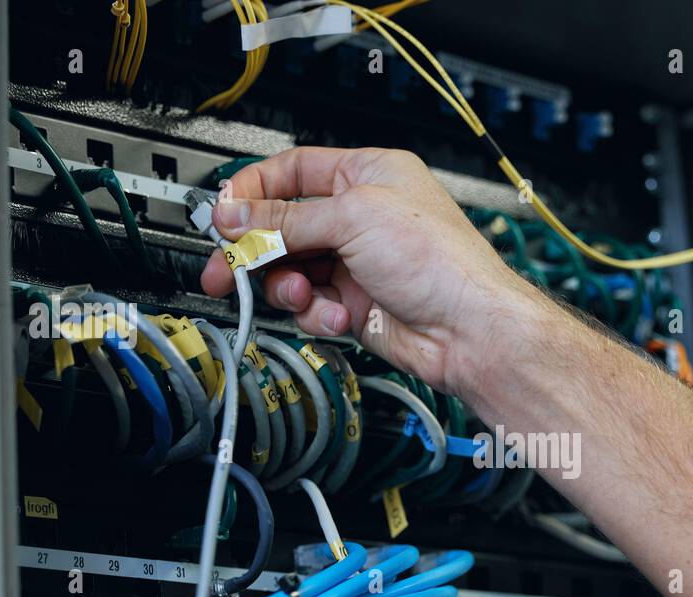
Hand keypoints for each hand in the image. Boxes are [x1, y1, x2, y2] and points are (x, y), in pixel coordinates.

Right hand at [199, 146, 543, 405]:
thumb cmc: (441, 262)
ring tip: (300, 293)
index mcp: (366, 175)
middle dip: (255, 248)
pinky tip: (334, 315)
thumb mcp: (354, 217)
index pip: (292, 171)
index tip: (224, 214)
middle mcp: (360, 216)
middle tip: (228, 266)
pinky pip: (310, 305)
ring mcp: (356, 263)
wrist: (469, 330)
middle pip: (282, 225)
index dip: (253, 191)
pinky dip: (314, 312)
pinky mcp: (354, 304)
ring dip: (287, 285)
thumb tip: (235, 214)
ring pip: (291, 270)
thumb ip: (287, 218)